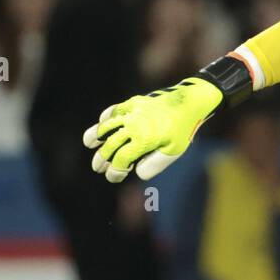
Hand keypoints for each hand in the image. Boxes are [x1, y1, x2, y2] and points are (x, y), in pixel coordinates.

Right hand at [83, 77, 221, 181]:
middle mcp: (133, 126)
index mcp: (143, 140)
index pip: (121, 160)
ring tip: (89, 144)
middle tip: (97, 167)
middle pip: (110, 145)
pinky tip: (102, 124)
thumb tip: (136, 172)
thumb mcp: (173, 151)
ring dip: (95, 136)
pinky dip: (106, 118)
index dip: (115, 171)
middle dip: (102, 159)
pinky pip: (114, 110)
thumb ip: (154, 164)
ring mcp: (132, 112)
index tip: (113, 177)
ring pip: (106, 126)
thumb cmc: (183, 129)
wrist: (190, 102)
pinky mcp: (133, 102)